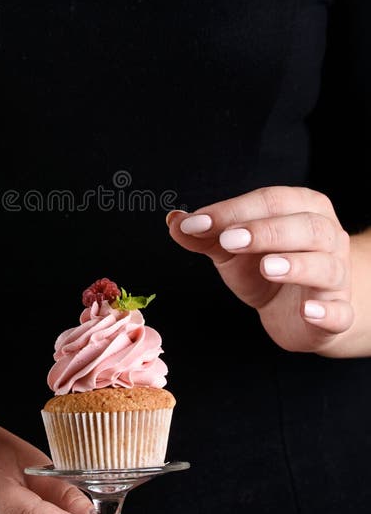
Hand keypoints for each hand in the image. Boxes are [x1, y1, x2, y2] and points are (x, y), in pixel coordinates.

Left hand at [167, 186, 352, 353]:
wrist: (296, 312)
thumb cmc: (264, 269)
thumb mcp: (231, 249)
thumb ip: (205, 235)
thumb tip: (174, 220)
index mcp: (302, 209)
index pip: (271, 201)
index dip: (233, 210)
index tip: (197, 223)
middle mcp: (327, 237)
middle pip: (306, 226)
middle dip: (267, 231)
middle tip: (230, 240)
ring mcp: (336, 276)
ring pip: (326, 265)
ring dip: (297, 265)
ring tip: (266, 267)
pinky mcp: (338, 312)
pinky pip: (340, 311)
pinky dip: (327, 312)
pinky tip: (308, 311)